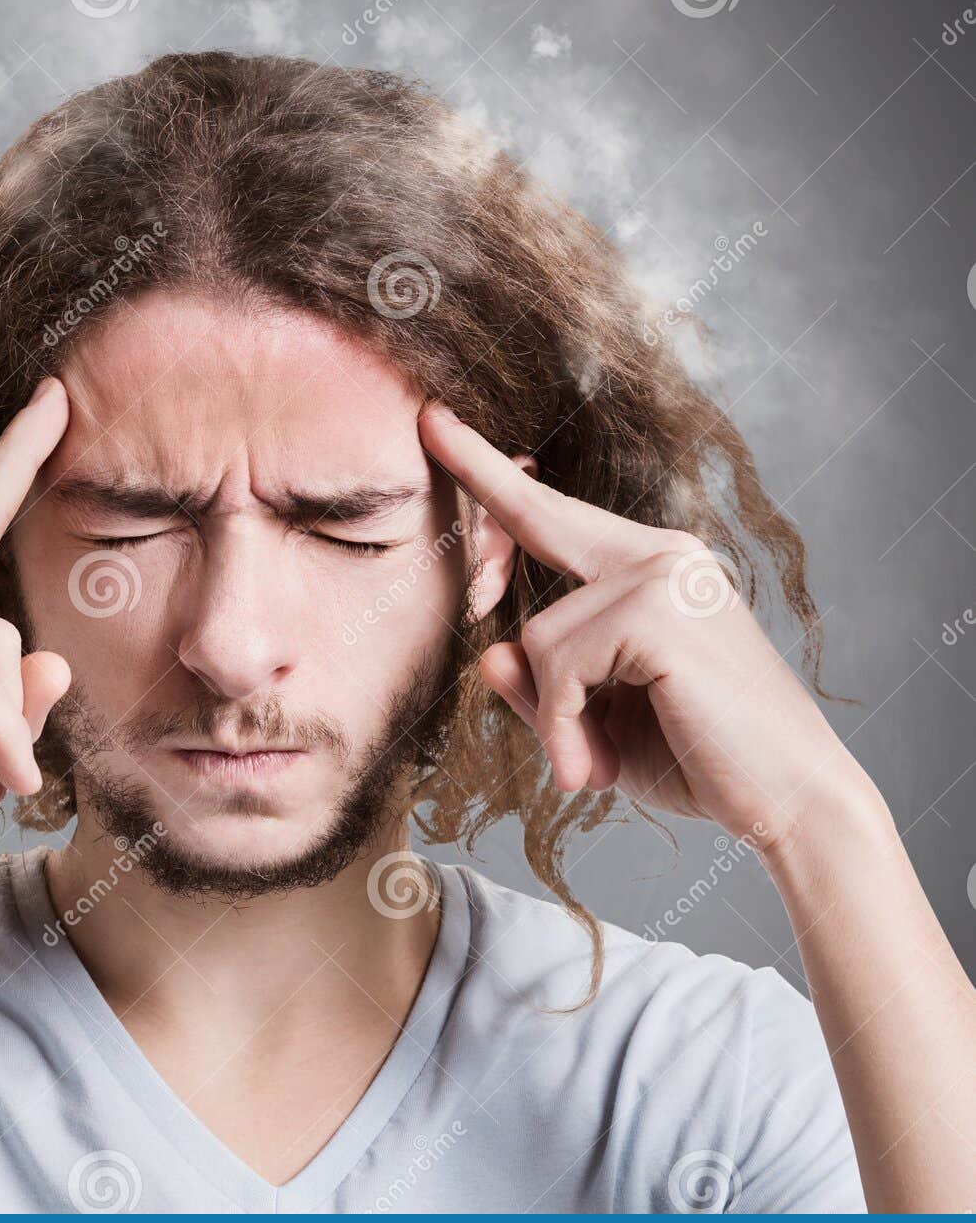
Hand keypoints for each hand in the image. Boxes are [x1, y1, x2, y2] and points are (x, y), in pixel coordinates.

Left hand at [418, 404, 860, 846]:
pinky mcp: (657, 611)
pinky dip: (563, 729)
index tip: (440, 425)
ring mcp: (662, 576)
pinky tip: (595, 770)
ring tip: (588, 766)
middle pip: (538, 514)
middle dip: (477, 473)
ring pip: (538, 634)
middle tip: (429, 418)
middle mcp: (661, 555)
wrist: (792, 803)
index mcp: (653, 569)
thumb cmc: (701, 760)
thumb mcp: (598, 724)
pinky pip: (559, 666)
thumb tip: (488, 652)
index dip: (494, 475)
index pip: (558, 516)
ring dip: (552, 718)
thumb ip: (544, 688)